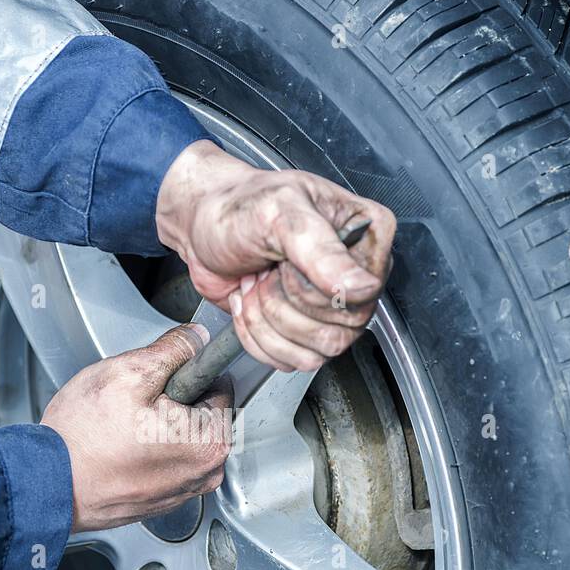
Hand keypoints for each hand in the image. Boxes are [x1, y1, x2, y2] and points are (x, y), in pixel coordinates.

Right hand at [41, 324, 232, 531]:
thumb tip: (197, 338)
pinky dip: (147, 450)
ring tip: (122, 428)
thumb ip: (174, 350)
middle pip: (202, 412)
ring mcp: (184, 490)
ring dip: (158, 426)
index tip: (159, 378)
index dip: (186, 371)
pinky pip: (165, 461)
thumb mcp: (129, 374)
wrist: (48, 484)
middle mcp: (205, 472)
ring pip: (182, 437)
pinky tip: (120, 448)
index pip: (219, 383)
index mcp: (210, 442)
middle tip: (132, 404)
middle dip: (172, 400)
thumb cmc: (83, 439)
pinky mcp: (163, 499)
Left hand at [155, 139, 395, 372]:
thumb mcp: (279, 213)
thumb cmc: (239, 208)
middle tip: (266, 270)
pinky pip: (292, 361)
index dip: (313, 288)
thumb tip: (362, 288)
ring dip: (267, 321)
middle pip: (339, 331)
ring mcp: (332, 309)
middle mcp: (357, 275)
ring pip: (315, 353)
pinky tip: (251, 302)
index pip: (362, 295)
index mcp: (368, 234)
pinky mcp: (304, 333)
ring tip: (256, 284)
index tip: (285, 262)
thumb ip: (321, 250)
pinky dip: (257, 337)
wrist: (202, 227)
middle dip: (282, 304)